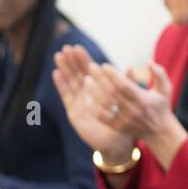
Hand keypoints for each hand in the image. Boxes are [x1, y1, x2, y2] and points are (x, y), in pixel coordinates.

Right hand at [51, 44, 134, 163]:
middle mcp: (89, 92)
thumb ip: (129, 84)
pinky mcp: (74, 111)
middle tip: (66, 47)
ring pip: (71, 81)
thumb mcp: (128, 100)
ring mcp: (80, 101)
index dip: (84, 59)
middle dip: (72, 60)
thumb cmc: (124, 120)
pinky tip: (56, 73)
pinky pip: (67, 96)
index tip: (78, 47)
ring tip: (59, 56)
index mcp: (101, 88)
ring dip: (64, 69)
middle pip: (78, 73)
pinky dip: (61, 85)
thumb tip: (131, 67)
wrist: (116, 141)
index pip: (90, 70)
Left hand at [82, 59, 187, 168]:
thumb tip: (148, 61)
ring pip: (104, 104)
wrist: (159, 131)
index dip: (113, 75)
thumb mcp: (165, 89)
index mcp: (143, 100)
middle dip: (100, 79)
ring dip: (93, 91)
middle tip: (91, 67)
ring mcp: (124, 120)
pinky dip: (93, 107)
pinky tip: (87, 96)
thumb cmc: (161, 106)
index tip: (104, 65)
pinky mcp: (117, 126)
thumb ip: (159, 73)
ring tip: (86, 79)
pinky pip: (101, 117)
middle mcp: (132, 110)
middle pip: (112, 93)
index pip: (124, 86)